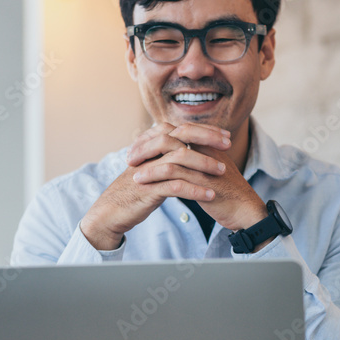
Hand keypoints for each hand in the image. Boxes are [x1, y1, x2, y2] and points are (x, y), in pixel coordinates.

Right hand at [80, 122, 234, 249]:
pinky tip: (209, 195)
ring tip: (222, 171)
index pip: (181, 129)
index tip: (225, 135)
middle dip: (207, 139)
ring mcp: (148, 170)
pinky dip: (194, 189)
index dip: (204, 130)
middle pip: (181, 137)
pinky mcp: (148, 189)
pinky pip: (175, 186)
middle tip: (228, 144)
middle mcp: (150, 153)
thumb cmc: (136, 189)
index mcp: (152, 145)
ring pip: (179, 159)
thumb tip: (191, 149)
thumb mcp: (154, 168)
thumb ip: (169, 157)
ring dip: (203, 164)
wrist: (112, 210)